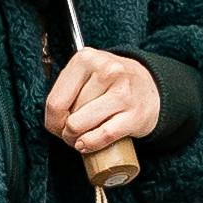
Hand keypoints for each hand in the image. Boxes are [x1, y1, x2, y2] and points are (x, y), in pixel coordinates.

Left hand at [44, 48, 159, 162]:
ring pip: (82, 126)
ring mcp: (123, 93)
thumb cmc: (111, 83)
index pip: (55, 101)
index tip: (57, 125)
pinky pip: (103, 135)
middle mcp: (106, 71)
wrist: (150, 86)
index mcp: (86, 58)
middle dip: (66, 130)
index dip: (52, 121)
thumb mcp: (87, 72)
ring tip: (80, 137)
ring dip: (76, 139)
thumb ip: (67, 88)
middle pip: (69, 115)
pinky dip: (91, 144)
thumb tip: (52, 120)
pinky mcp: (135, 114)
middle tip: (73, 131)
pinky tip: (88, 144)